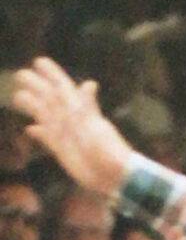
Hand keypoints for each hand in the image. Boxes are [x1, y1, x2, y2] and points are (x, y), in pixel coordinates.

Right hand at [13, 58, 133, 195]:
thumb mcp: (96, 126)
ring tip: (18, 97)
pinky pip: (46, 138)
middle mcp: (69, 118)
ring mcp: (64, 133)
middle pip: (48, 97)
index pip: (61, 85)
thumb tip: (90, 84)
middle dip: (34, 85)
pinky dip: (37, 133)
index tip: (39, 62)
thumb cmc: (108, 150)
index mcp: (78, 108)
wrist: (113, 177)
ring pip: (43, 114)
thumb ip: (88, 105)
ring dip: (31, 105)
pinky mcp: (60, 150)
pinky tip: (29, 129)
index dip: (51, 73)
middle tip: (20, 75)